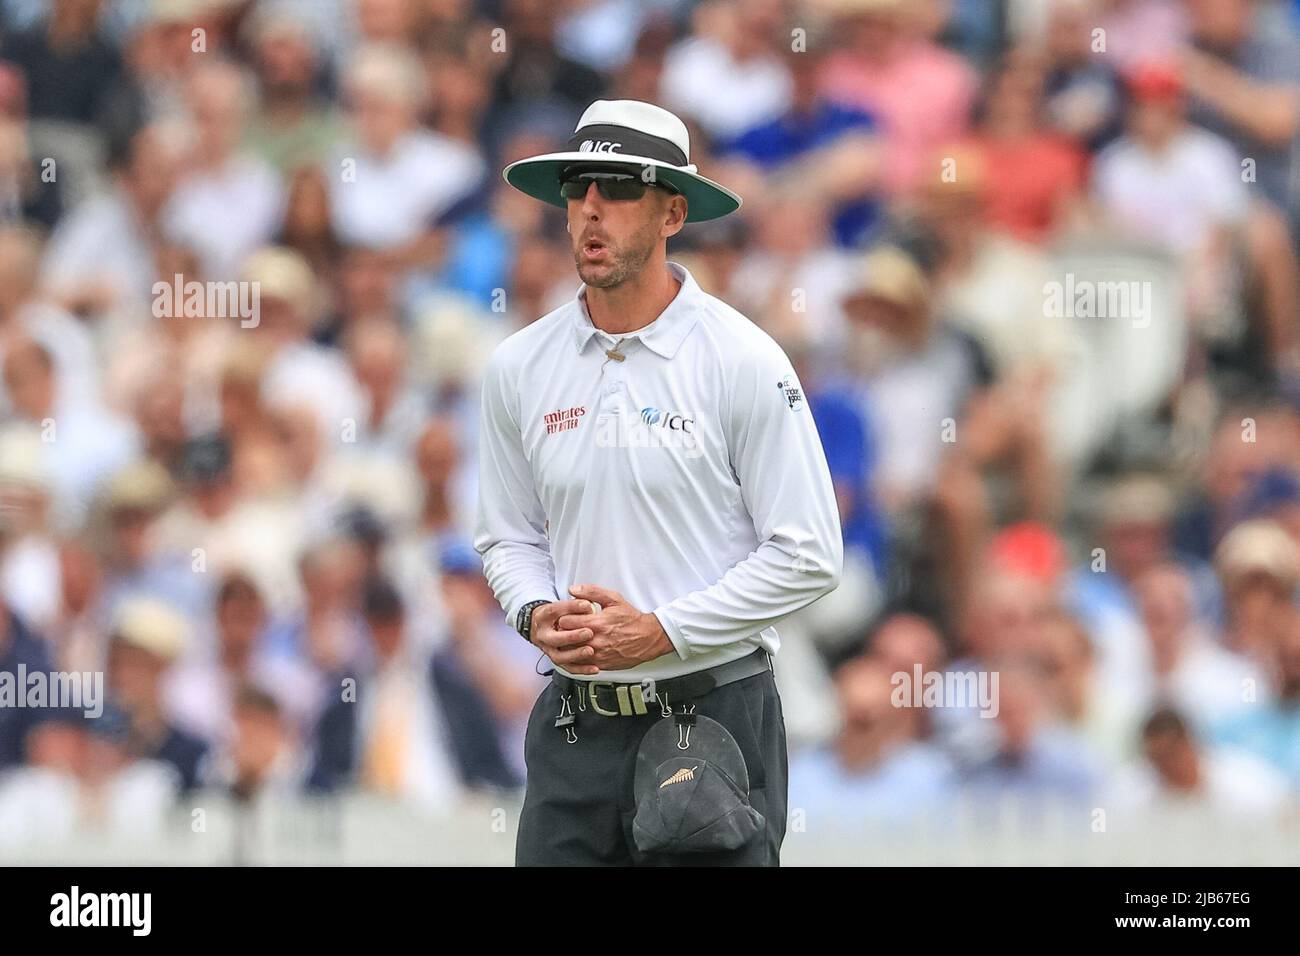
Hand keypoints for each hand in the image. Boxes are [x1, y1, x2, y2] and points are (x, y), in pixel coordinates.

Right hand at [529, 599, 600, 674]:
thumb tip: (588, 605)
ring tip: (590, 651)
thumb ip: (575, 603)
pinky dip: (582, 669)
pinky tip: (594, 668)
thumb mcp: (562, 604)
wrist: (540, 626)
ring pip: (560, 656)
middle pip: (555, 638)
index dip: (571, 607)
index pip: (554, 611)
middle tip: (589, 632)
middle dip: (572, 636)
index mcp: (544, 616)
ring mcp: (549, 650)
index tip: (587, 605)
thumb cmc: (556, 614)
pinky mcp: (557, 660)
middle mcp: (544, 635)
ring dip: (576, 655)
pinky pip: (568, 668)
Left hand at [558, 584, 673, 671]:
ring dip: (569, 645)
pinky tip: (581, 649)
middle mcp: (595, 640)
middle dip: (564, 631)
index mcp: (596, 623)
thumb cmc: (631, 619)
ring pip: (570, 652)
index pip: (565, 621)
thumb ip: (592, 592)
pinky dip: (577, 657)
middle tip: (567, 628)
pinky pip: (580, 664)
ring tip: (572, 638)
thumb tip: (573, 589)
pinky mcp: (601, 664)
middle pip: (565, 638)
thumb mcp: (614, 599)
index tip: (567, 616)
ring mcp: (598, 655)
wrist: (648, 638)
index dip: (564, 617)